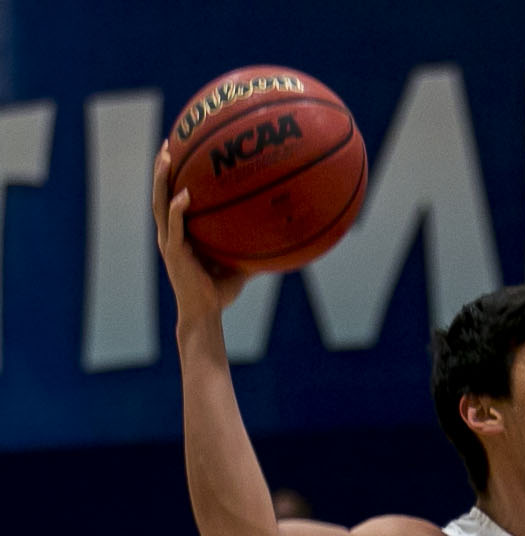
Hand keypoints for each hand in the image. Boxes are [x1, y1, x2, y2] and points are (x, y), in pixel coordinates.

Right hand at [152, 142, 247, 322]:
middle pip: (160, 193)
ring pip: (159, 204)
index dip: (172, 176)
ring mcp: (169, 243)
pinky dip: (177, 211)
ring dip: (161, 180)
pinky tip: (184, 196)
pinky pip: (174, 228)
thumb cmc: (219, 295)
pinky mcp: (174, 254)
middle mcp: (170, 234)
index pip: (171, 198)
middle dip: (162, 168)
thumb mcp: (238, 267)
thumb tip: (277, 239)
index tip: (178, 151)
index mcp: (180, 234)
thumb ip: (249, 249)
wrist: (205, 316)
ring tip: (166, 156)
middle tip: (168, 142)